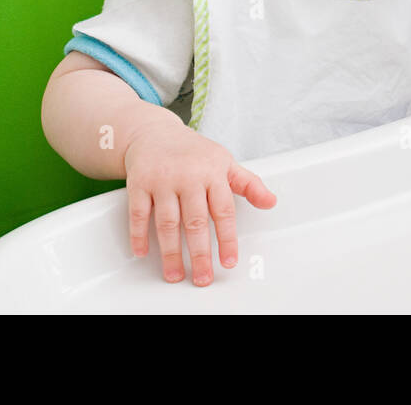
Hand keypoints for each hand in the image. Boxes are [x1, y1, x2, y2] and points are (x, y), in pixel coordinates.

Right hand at [123, 120, 276, 285]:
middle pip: (195, 221)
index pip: (223, 211)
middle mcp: (188, 176)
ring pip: (167, 222)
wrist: (154, 133)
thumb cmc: (193, 153)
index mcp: (212, 172)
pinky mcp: (139, 182)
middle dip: (200, 253)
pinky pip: (138, 213)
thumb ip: (248, 184)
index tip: (228, 262)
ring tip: (175, 274)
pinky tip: (143, 252)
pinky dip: (139, 235)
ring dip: (171, 252)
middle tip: (203, 277)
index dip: (227, 239)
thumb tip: (271, 202)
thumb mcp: (225, 163)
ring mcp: (162, 179)